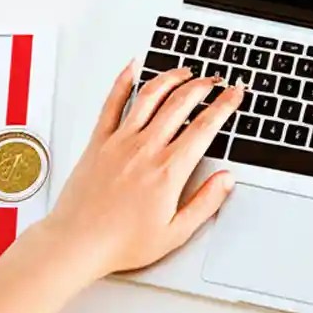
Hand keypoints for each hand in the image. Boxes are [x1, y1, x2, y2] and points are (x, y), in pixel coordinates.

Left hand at [42, 62, 243, 280]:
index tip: (235, 93)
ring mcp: (120, 141)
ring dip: (171, 78)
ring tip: (186, 71)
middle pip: (181, 103)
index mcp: (169, 171)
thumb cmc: (121, 242)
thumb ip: (205, 202)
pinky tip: (133, 68)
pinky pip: (112, 103)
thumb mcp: (175, 233)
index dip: (225, 105)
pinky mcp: (99, 142)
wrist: (76, 243)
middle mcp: (146, 149)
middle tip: (216, 81)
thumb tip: (227, 180)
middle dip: (203, 86)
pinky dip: (123, 81)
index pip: (205, 127)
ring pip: (151, 96)